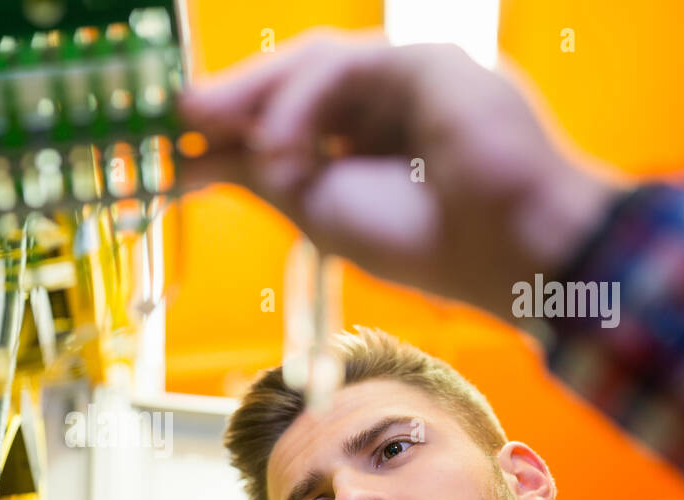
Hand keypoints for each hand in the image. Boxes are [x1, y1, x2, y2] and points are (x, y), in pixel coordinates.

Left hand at [177, 28, 625, 318]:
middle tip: (179, 117)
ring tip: (206, 123)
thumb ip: (260, 175)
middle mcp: (390, 101)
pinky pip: (347, 66)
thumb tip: (193, 161)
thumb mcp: (316, 209)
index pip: (291, 115)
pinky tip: (277, 145)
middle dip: (233, 98)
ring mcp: (412, 78)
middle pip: (297, 80)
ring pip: (316, 63)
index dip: (235, 122)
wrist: (504, 254)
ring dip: (255, 94)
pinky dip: (302, 104)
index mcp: (369, 139)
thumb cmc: (424, 242)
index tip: (181, 141)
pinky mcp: (429, 60)